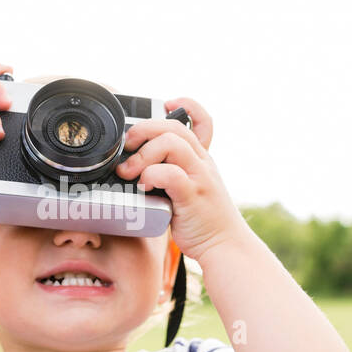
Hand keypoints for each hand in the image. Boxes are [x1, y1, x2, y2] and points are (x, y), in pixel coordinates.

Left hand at [114, 97, 250, 262]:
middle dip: (143, 130)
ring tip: (129, 172)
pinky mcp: (193, 195)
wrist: (225, 246)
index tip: (166, 104)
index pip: (203, 120)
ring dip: (143, 154)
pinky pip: (170, 173)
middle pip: (173, 127)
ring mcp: (200, 177)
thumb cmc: (201, 221)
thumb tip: (134, 166)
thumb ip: (170, 174)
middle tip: (127, 146)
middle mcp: (202, 163)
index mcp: (201, 159)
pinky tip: (144, 187)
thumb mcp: (189, 190)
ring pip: (171, 143)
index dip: (186, 105)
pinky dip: (151, 175)